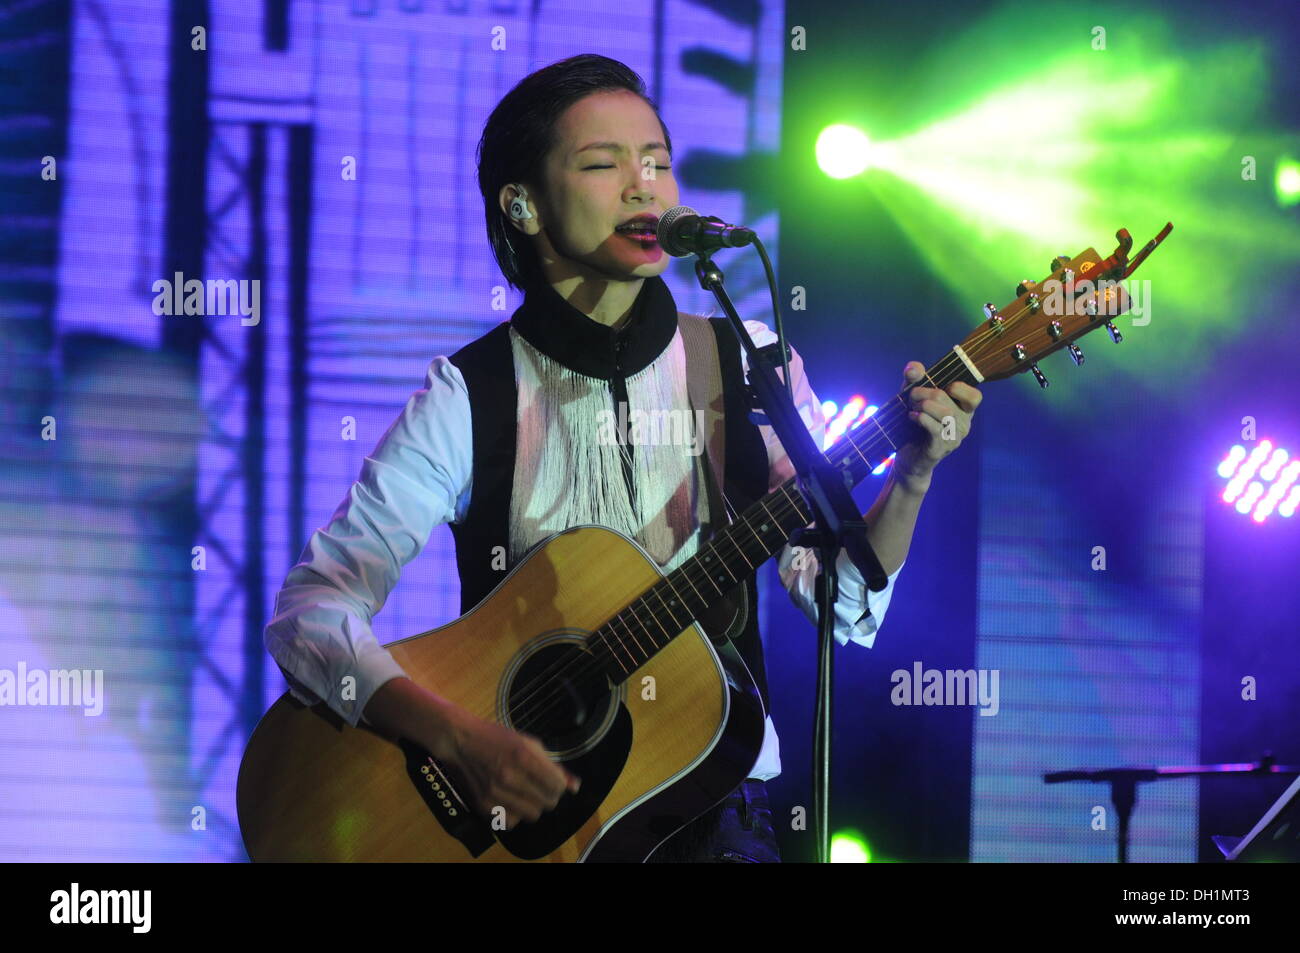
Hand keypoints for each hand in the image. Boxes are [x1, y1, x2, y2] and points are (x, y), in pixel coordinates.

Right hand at [444, 711, 580, 828]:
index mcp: (523, 757)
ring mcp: (495, 793)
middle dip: (549, 796)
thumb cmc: (496, 738)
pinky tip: (511, 800)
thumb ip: (553, 765)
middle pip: (547, 803)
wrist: (461, 741)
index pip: (557, 786)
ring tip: (525, 793)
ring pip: (532, 814)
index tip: (553, 780)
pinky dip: (515, 814)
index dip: (559, 785)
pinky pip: (511, 821)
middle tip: (540, 786)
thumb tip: (575, 785)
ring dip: (533, 805)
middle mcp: (510, 777)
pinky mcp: (484, 805)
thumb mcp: (528, 743)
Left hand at [893, 361, 981, 493]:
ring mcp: (955, 437)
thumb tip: (914, 368)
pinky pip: (935, 428)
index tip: (938, 386)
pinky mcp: (942, 448)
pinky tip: (911, 417)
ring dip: (922, 405)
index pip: (975, 396)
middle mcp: (964, 424)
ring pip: (944, 412)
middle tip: (911, 397)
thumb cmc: (914, 425)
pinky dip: (920, 418)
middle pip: (947, 397)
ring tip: (912, 408)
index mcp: (963, 411)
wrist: (907, 458)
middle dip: (923, 391)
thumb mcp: (913, 398)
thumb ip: (915, 380)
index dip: (958, 387)